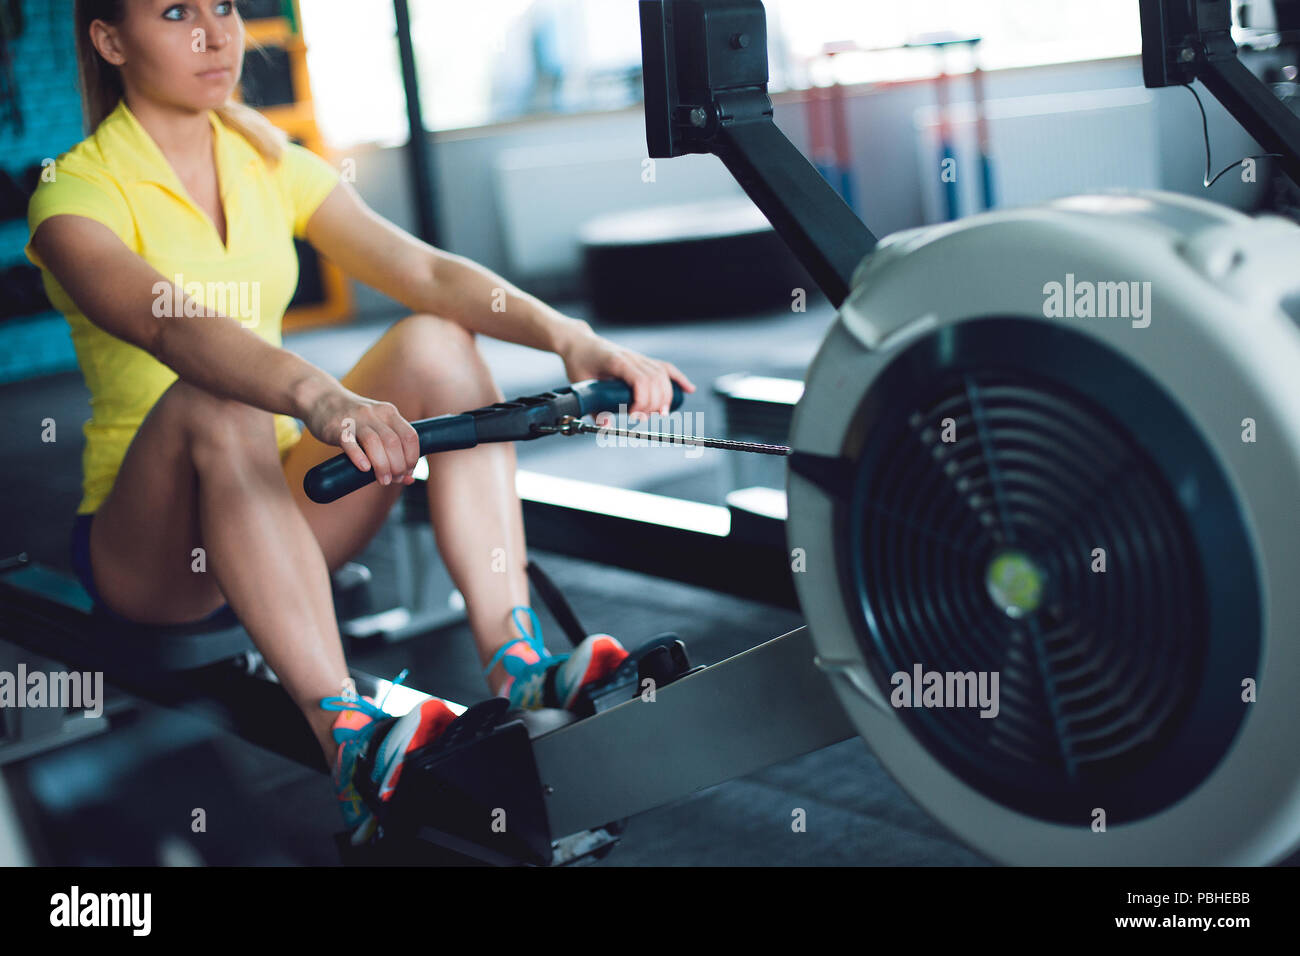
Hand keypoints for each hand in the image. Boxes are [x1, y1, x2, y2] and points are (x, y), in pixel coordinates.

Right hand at [303, 383, 421, 486]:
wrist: (320, 399)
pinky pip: (350, 443)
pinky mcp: (336, 428)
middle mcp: (374, 414)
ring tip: (383, 480)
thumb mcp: (377, 426)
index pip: (409, 436)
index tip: (407, 472)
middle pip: (393, 442)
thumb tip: (409, 478)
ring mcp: (355, 420)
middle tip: (393, 479)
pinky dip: (359, 457)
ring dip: (382, 466)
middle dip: (398, 466)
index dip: (412, 458)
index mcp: (389, 412)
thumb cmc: (353, 419)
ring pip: (375, 443)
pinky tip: (365, 468)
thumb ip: (393, 448)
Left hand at [559, 327, 696, 427]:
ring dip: (666, 396)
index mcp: (617, 362)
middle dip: (654, 403)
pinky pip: (666, 368)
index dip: (642, 401)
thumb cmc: (580, 362)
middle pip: (656, 380)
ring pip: (663, 375)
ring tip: (660, 413)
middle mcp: (632, 358)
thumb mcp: (581, 384)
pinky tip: (689, 389)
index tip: (632, 414)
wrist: (580, 343)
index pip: (640, 381)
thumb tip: (605, 425)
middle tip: (643, 417)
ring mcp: (640, 358)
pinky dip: (679, 378)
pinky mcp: (643, 360)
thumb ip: (593, 407)